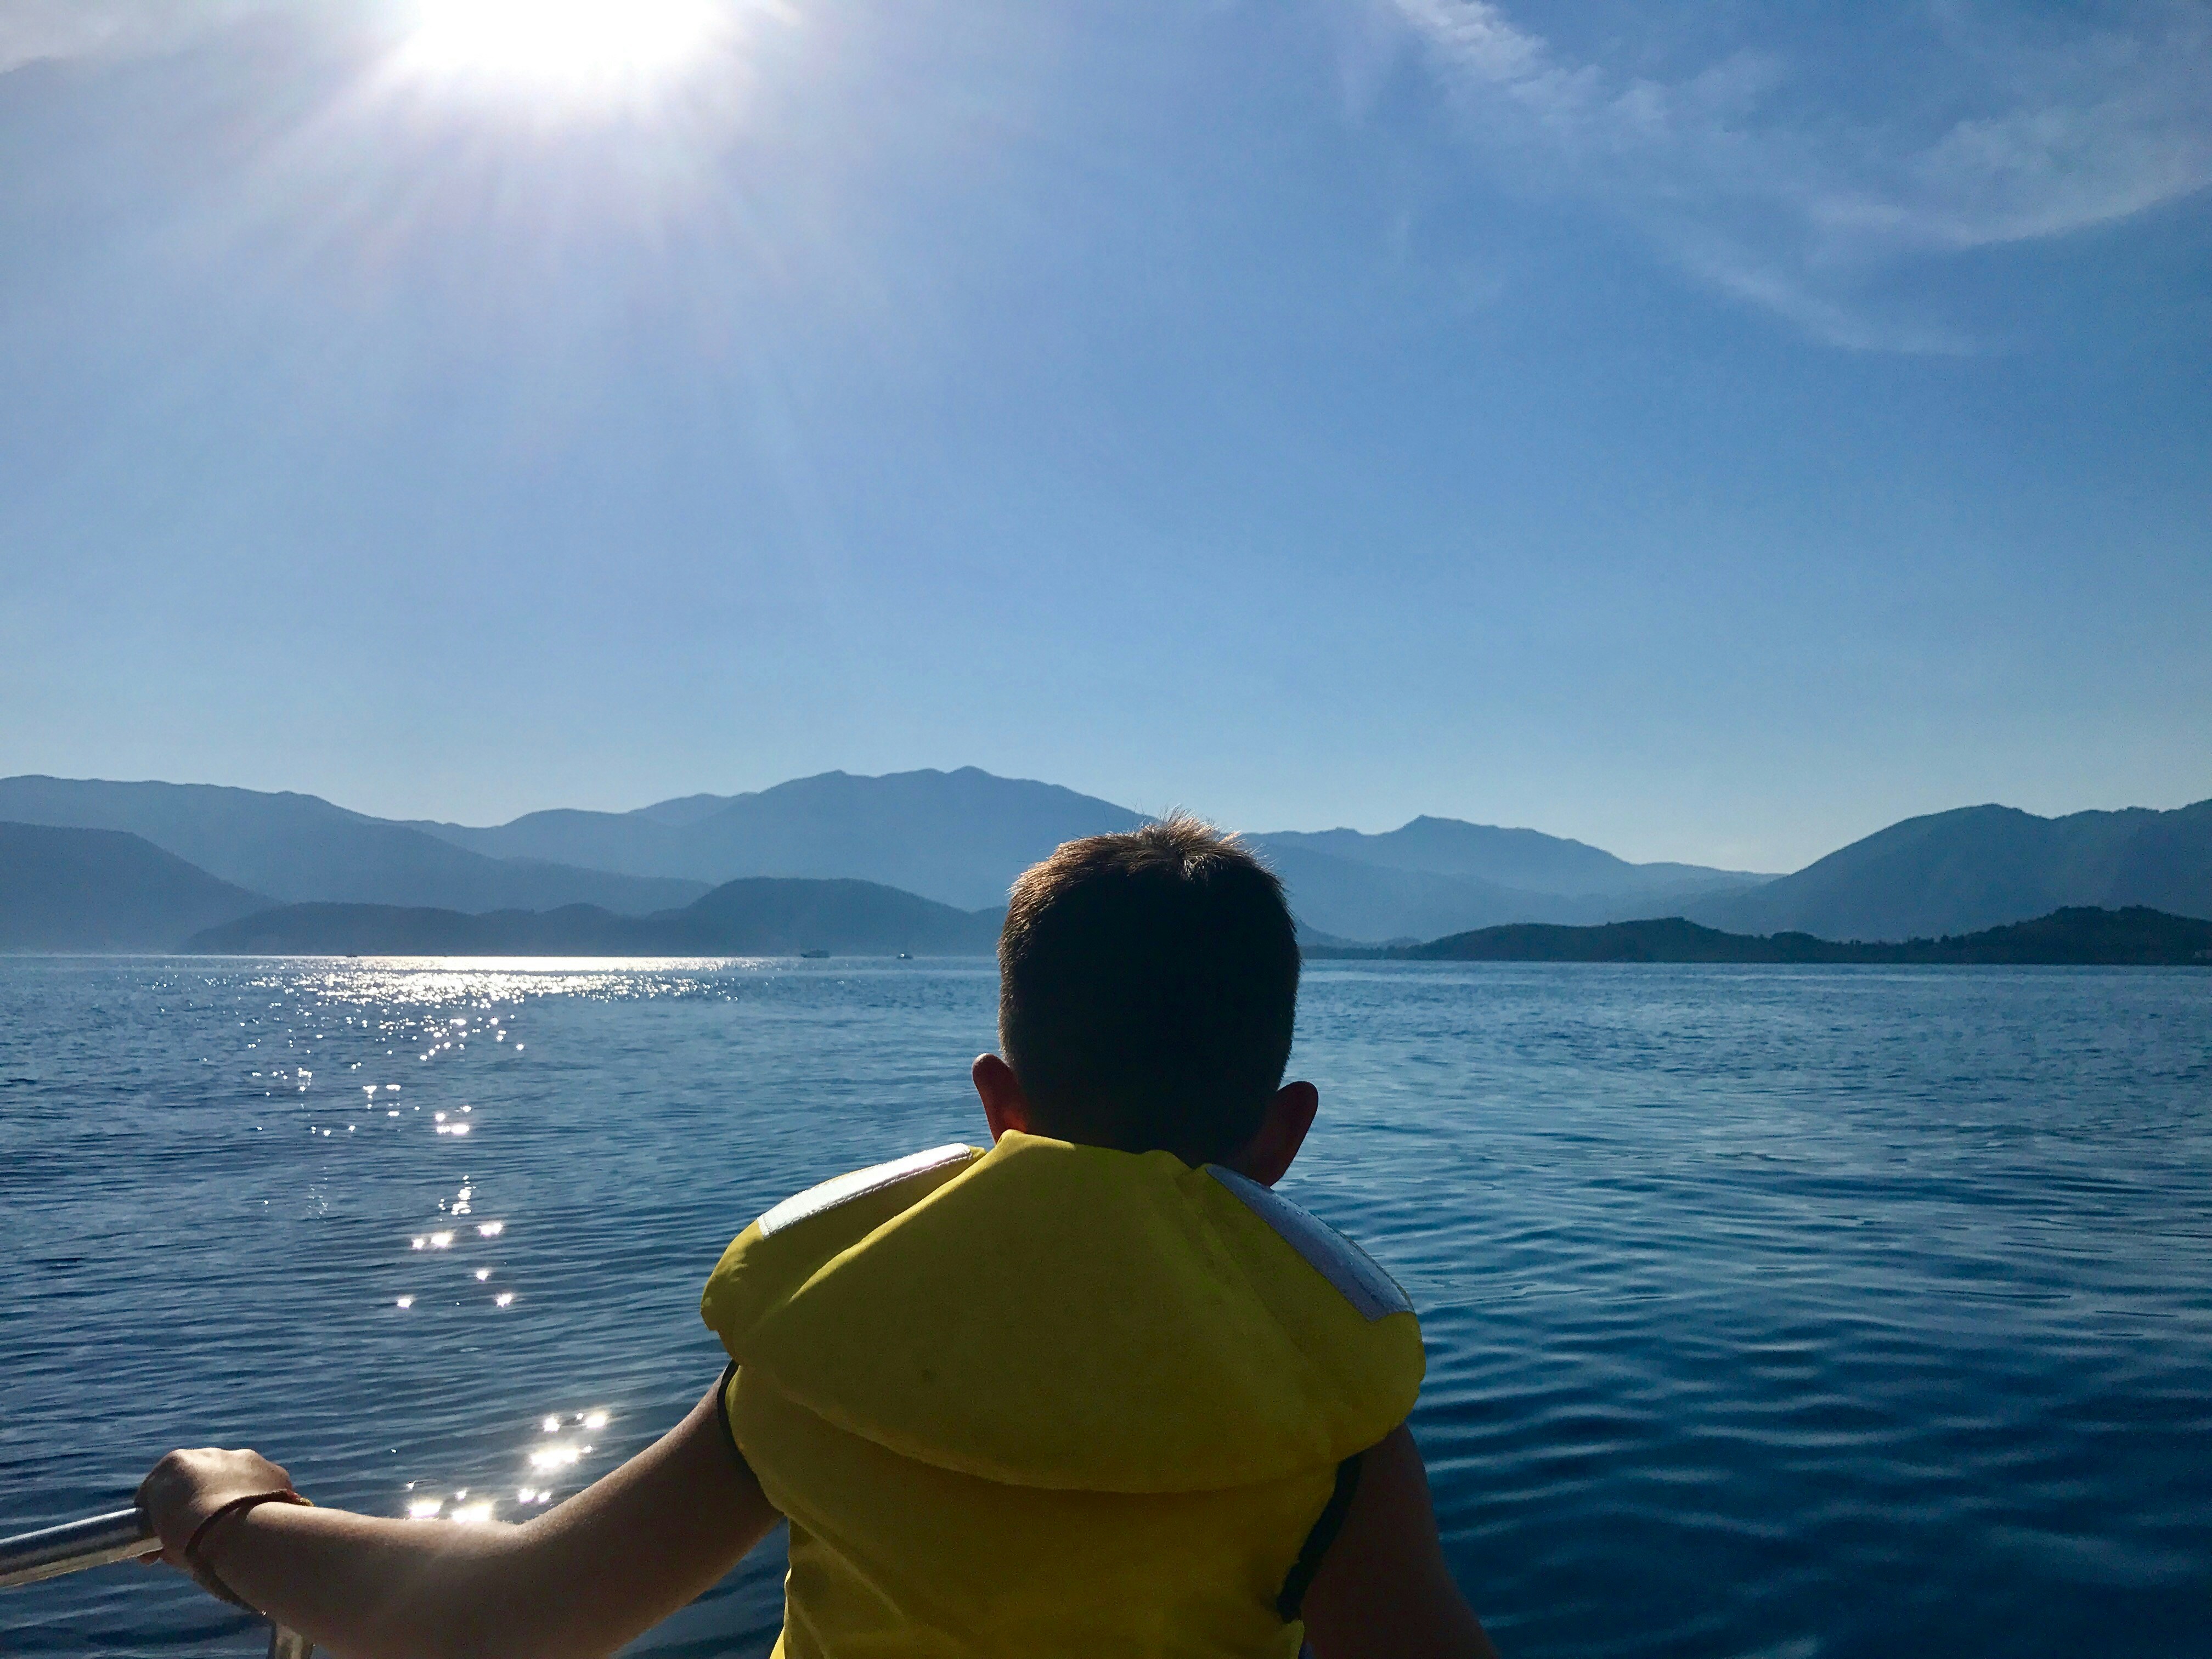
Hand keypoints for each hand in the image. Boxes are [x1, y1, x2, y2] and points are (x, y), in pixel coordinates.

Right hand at [137, 1447, 301, 1601]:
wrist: (241, 1536)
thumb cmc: (193, 1541)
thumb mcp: (166, 1543)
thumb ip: (167, 1534)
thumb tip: (169, 1548)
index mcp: (175, 1465)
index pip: (161, 1489)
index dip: (162, 1515)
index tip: (165, 1538)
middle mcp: (210, 1453)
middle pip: (200, 1480)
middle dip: (199, 1501)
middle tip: (201, 1532)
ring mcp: (245, 1459)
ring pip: (234, 1479)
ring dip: (231, 1497)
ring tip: (233, 1529)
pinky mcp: (273, 1471)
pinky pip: (262, 1487)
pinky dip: (258, 1501)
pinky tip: (258, 1524)